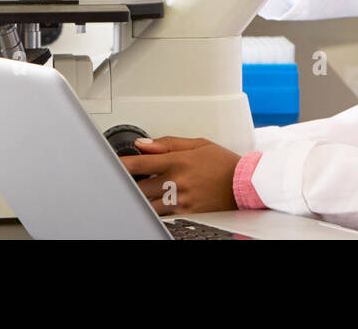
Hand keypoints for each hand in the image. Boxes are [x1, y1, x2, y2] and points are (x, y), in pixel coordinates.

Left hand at [119, 136, 240, 215]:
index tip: (112, 164)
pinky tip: (155, 203)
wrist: (245, 184)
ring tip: (141, 191)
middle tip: (127, 180)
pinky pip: (162, 214)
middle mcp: (177, 182)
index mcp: (179, 161)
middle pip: (140, 186)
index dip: (123, 164)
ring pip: (148, 203)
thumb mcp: (198, 144)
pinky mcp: (186, 214)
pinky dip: (155, 209)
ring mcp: (181, 201)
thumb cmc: (223, 164)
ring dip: (141, 197)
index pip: (142, 163)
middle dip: (130, 183)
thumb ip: (168, 143)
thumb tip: (144, 143)